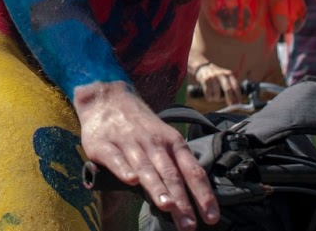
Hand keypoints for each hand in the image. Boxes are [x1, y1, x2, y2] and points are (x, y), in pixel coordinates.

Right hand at [74, 80, 218, 229]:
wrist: (106, 97)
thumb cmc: (140, 125)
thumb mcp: (164, 137)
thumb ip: (177, 164)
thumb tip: (195, 199)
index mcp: (172, 142)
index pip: (192, 170)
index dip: (202, 194)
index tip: (211, 218)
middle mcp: (153, 142)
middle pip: (170, 174)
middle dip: (181, 201)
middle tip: (189, 225)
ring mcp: (128, 142)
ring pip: (146, 168)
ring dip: (158, 188)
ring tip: (168, 207)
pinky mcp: (103, 144)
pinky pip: (116, 158)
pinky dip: (124, 169)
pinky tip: (131, 181)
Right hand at [194, 63, 239, 106]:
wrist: (203, 67)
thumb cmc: (217, 77)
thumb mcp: (226, 77)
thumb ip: (231, 86)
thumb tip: (236, 101)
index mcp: (229, 74)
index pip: (235, 86)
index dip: (238, 96)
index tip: (239, 103)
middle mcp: (221, 74)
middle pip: (227, 89)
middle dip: (230, 98)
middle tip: (230, 105)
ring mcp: (213, 77)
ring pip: (217, 93)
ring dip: (216, 99)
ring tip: (215, 98)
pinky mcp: (205, 80)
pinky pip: (208, 93)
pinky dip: (209, 97)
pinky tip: (209, 97)